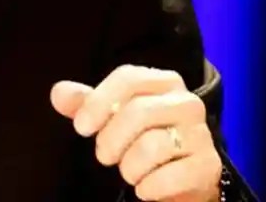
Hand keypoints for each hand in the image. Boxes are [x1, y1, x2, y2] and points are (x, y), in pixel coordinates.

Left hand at [51, 65, 220, 201]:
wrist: (182, 179)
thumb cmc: (142, 139)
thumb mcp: (111, 118)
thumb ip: (84, 104)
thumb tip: (59, 92)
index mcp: (163, 82)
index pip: (128, 78)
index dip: (98, 102)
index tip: (81, 127)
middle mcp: (187, 102)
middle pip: (137, 112)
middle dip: (111, 141)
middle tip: (106, 156)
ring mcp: (201, 134)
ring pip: (150, 147)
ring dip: (129, 168)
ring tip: (130, 171)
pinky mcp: (207, 166)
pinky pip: (167, 178)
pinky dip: (147, 188)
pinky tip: (146, 187)